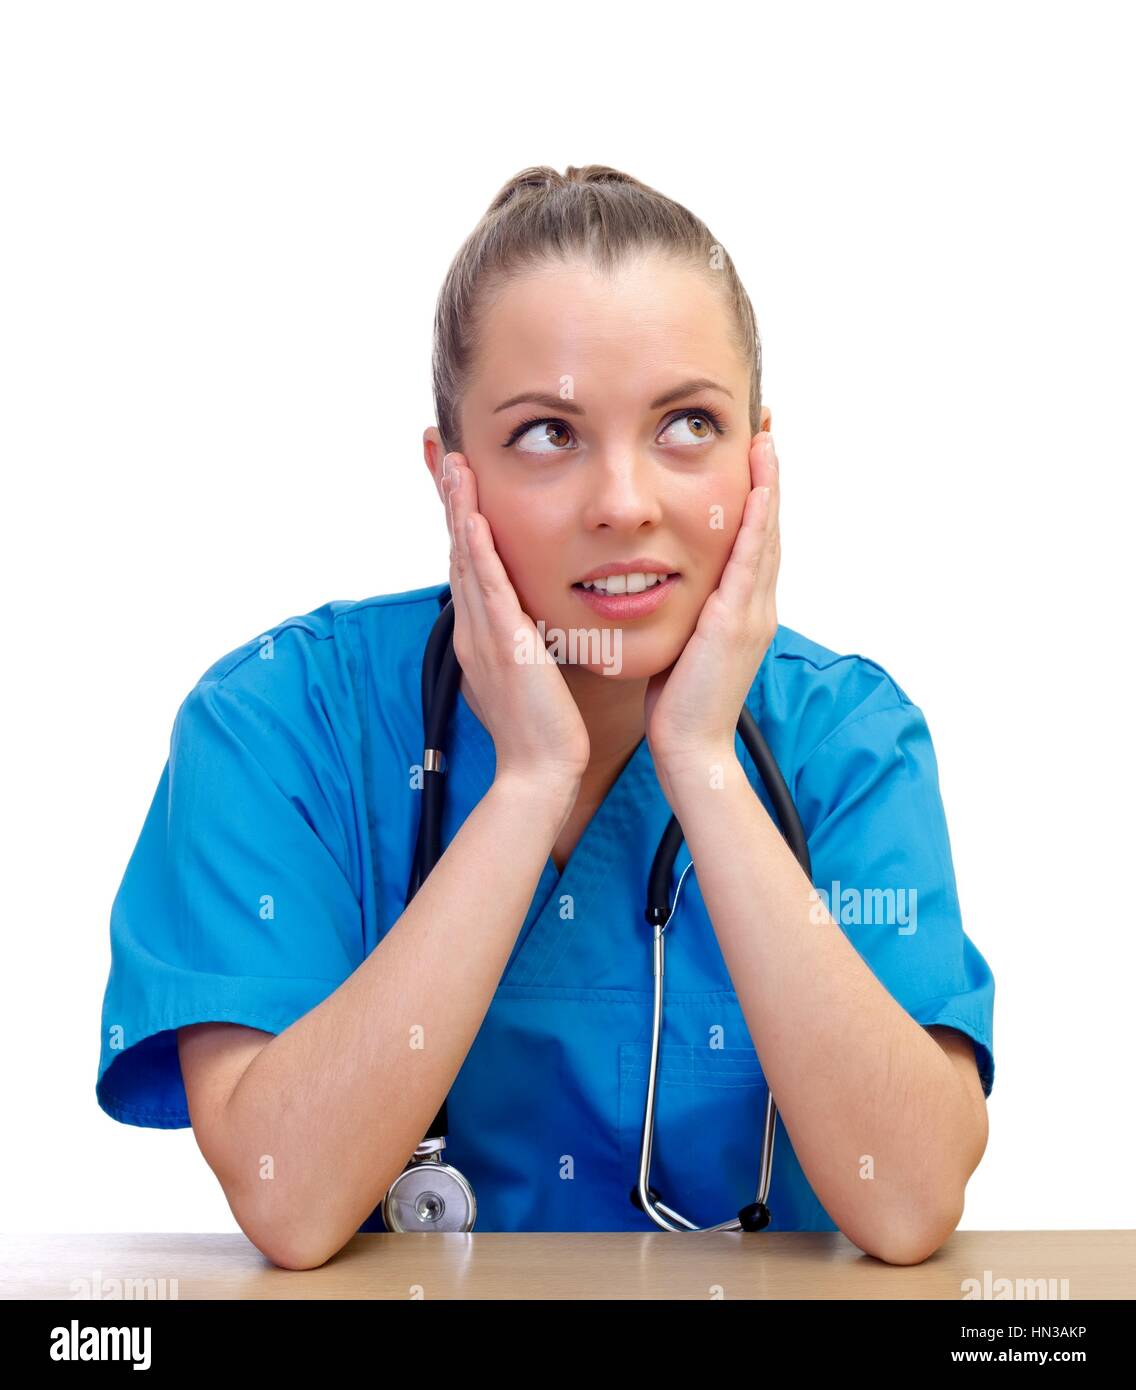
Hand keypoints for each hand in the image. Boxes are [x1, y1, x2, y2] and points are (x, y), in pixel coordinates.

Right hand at [442, 452, 589, 786]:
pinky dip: (479, 550)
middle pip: (459, 550)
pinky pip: (488, 589)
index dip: (462, 520)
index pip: (469, 565)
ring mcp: (484, 636)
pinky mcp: (504, 645)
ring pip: (467, 559)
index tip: (458, 480)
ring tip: (453, 464)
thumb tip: (529, 627)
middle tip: (443, 452)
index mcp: (480, 635)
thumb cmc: (542, 731)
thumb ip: (524, 646)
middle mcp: (474, 629)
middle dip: (451, 500)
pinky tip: (474, 518)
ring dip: (459, 510)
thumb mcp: (529, 676)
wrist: (540, 772)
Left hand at [643, 431, 779, 781]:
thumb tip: (660, 590)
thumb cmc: (678, 705)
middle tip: (767, 428)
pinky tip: (758, 486)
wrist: (691, 749)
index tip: (751, 453)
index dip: (757, 497)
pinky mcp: (737, 622)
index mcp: (742, 611)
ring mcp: (752, 613)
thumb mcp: (683, 647)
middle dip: (769, 477)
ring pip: (767, 535)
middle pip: (769, 528)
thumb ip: (684, 615)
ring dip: (769, 484)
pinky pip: (751, 559)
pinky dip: (759, 519)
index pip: (753, 541)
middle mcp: (756, 606)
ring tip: (766, 439)